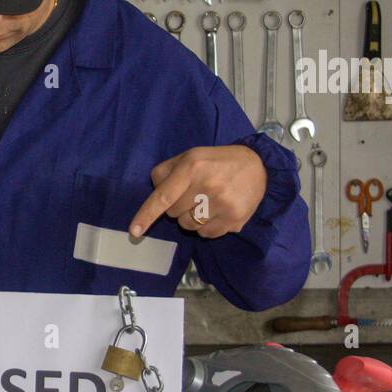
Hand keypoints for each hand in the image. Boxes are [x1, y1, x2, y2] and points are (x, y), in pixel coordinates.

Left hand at [129, 145, 265, 239]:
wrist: (257, 166)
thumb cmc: (216, 162)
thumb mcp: (190, 156)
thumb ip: (167, 171)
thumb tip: (155, 191)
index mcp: (192, 167)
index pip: (164, 196)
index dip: (147, 215)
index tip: (134, 231)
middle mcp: (207, 186)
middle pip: (173, 213)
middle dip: (178, 206)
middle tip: (195, 192)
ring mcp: (222, 204)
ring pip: (188, 226)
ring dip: (192, 218)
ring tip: (207, 202)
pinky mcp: (234, 219)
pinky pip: (205, 234)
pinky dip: (206, 227)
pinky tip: (218, 211)